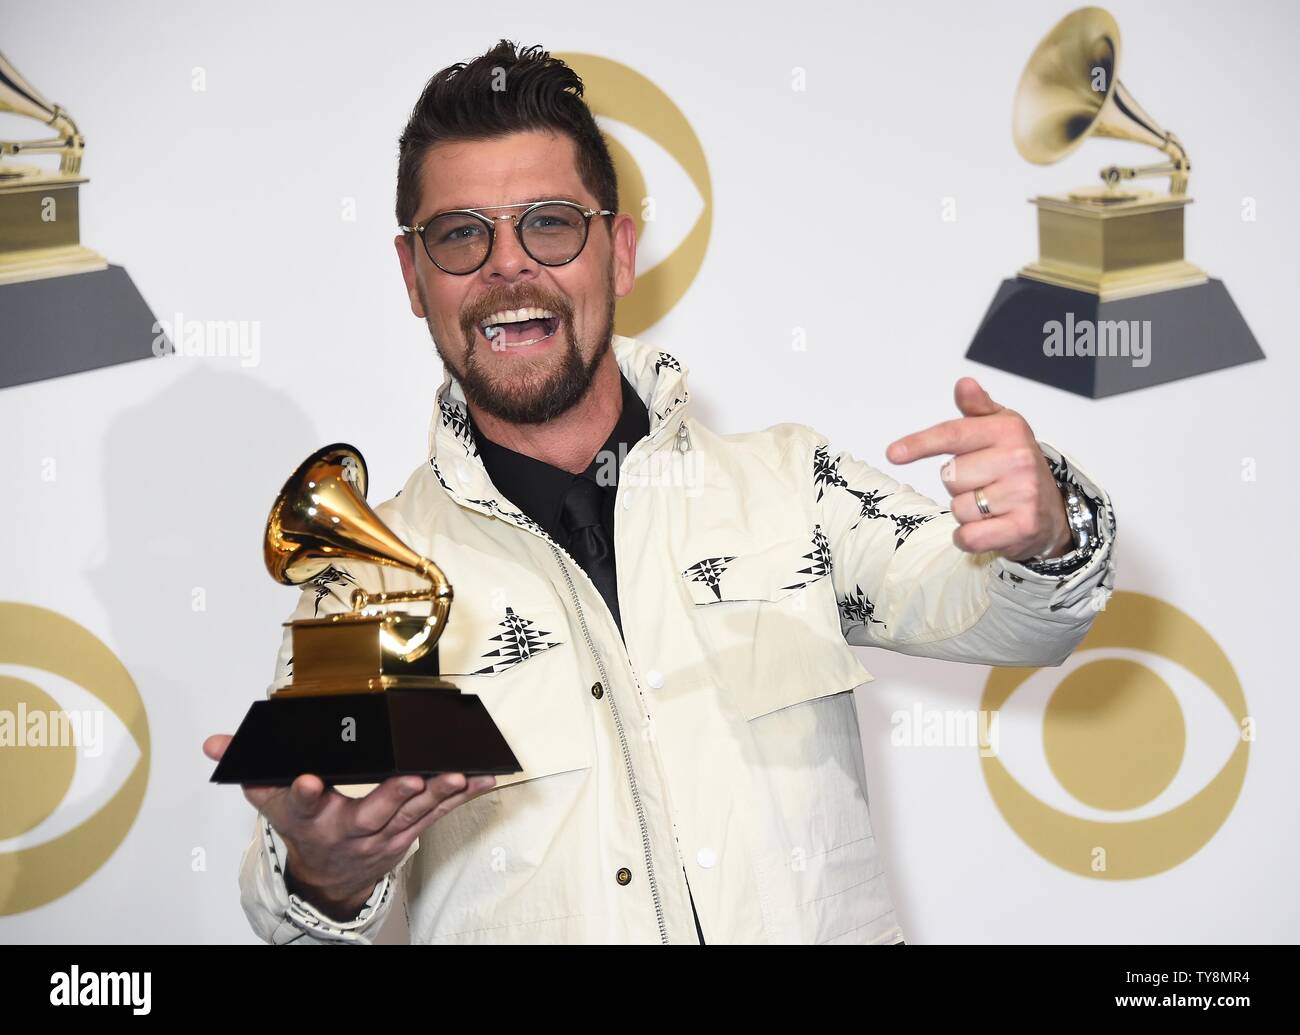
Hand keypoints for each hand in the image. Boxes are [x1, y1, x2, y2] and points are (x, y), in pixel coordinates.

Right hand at [203, 734, 495, 918]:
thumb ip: (251, 768)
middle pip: (371, 811)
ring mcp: (383, 834)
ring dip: (437, 793)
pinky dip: (461, 796)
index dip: (303, 792)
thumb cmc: (305, 826)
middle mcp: (348, 829)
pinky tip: (482, 778)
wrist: (328, 875)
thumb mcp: (271, 800)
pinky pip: (437, 814)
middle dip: (392, 794)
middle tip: (412, 776)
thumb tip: (217, 744)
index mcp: (311, 818)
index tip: (308, 780)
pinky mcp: (409, 832)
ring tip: (456, 773)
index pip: (303, 804)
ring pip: (413, 813)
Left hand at [885, 377, 1070, 561]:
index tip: (893, 454)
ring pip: (957, 508)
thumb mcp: (1000, 429)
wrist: (1053, 511)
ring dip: (966, 512)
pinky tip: (988, 528)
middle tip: (985, 483)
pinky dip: (969, 537)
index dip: (919, 444)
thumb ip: (977, 408)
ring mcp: (1022, 494)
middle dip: (958, 485)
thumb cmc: (1016, 466)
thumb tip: (964, 384)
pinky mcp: (1022, 527)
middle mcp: (1018, 459)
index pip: (953, 434)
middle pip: (949, 476)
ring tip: (991, 506)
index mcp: (1008, 429)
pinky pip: (969, 536)